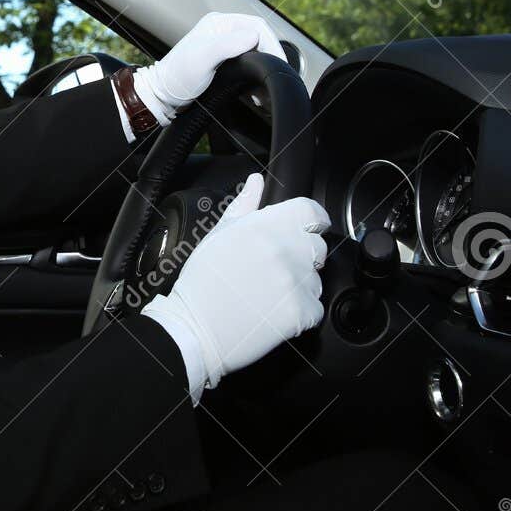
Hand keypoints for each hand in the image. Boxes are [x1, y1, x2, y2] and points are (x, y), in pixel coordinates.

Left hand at [137, 12, 286, 122]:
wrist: (162, 97)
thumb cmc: (177, 78)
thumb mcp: (203, 58)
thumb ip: (228, 44)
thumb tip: (254, 36)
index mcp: (219, 23)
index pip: (257, 25)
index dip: (271, 43)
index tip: (278, 62)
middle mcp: (222, 31)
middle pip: (259, 38)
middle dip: (271, 56)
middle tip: (276, 75)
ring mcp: (223, 46)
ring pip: (255, 51)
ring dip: (264, 66)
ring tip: (265, 86)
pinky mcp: (224, 62)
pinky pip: (248, 63)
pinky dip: (255, 75)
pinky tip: (255, 90)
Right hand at [142, 173, 329, 392]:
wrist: (194, 328)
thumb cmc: (202, 282)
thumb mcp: (219, 234)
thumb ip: (244, 205)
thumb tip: (256, 182)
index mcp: (266, 226)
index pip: (312, 211)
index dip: (312, 220)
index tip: (307, 229)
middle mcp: (286, 250)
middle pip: (317, 245)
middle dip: (302, 255)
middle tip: (274, 268)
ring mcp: (296, 282)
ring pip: (316, 279)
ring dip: (300, 285)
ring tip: (268, 293)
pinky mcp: (301, 312)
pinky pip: (315, 308)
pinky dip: (300, 312)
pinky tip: (273, 311)